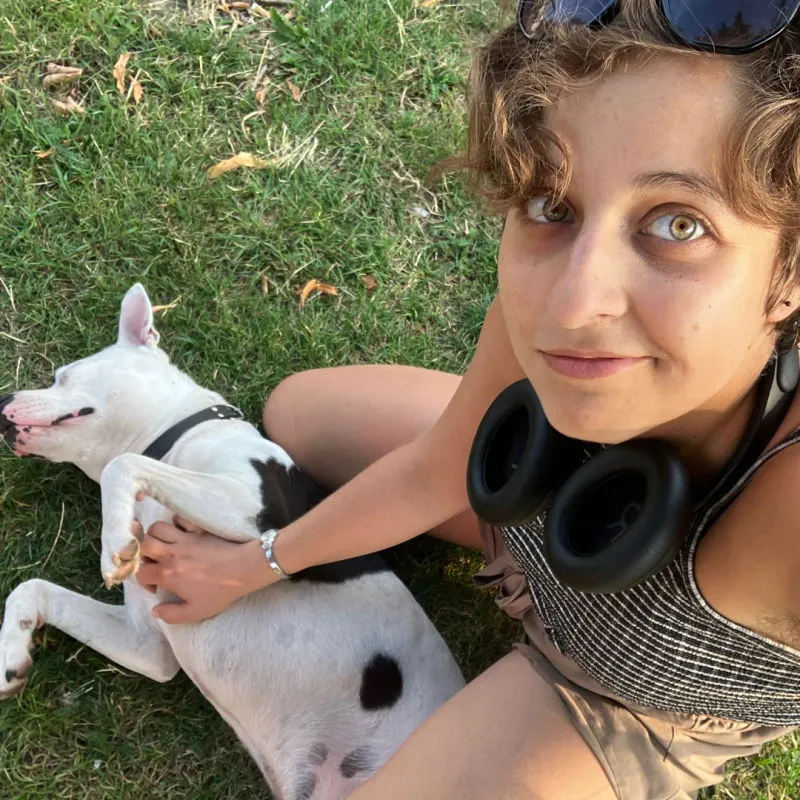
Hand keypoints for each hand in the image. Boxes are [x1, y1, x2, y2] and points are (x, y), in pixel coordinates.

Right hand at [136, 518, 273, 623]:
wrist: (243, 569)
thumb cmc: (220, 591)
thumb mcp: (196, 612)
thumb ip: (172, 615)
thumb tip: (155, 610)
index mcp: (168, 574)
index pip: (141, 572)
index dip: (143, 581)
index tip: (156, 587)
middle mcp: (171, 553)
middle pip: (143, 545)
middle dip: (144, 554)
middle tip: (155, 563)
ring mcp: (185, 538)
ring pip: (157, 528)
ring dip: (155, 536)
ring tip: (164, 546)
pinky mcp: (198, 529)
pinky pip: (179, 518)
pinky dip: (176, 523)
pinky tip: (181, 533)